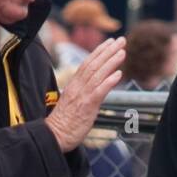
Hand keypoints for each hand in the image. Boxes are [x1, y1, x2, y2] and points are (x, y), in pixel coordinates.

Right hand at [45, 37, 125, 151]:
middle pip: (93, 64)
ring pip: (97, 74)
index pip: (87, 63)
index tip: (109, 43)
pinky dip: (109, 81)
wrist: (54, 136)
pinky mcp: (87, 107)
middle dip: (108, 51)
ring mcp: (82, 96)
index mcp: (73, 85)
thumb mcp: (72, 103)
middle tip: (121, 40)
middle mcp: (77, 87)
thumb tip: (93, 90)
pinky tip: (118, 74)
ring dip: (111, 62)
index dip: (99, 51)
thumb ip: (82, 94)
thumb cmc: (63, 123)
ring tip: (122, 52)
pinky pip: (99, 91)